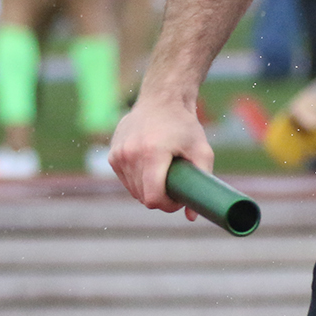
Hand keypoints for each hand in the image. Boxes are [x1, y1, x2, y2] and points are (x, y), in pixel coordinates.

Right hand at [109, 94, 212, 221]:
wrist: (161, 99)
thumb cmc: (185, 126)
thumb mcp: (202, 151)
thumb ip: (202, 181)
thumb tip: (192, 216)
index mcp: (152, 153)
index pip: (152, 197)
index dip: (167, 206)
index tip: (178, 200)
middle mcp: (130, 154)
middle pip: (143, 197)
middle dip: (160, 199)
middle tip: (175, 188)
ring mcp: (118, 155)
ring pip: (133, 191)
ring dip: (148, 190)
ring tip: (165, 176)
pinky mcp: (112, 155)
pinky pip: (126, 180)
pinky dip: (138, 181)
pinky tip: (151, 168)